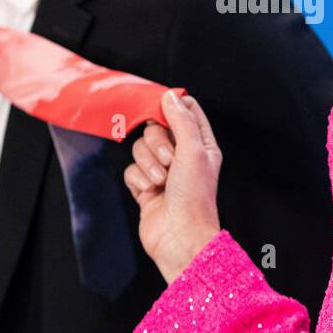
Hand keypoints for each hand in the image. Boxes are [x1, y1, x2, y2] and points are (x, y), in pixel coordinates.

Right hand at [123, 90, 221, 283]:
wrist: (180, 237)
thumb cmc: (194, 196)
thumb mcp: (193, 150)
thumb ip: (181, 119)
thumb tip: (169, 95)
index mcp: (201, 145)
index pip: (187, 111)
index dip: (172, 107)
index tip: (162, 111)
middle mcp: (182, 157)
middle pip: (156, 128)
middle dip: (158, 143)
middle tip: (170, 160)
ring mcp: (162, 172)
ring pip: (140, 148)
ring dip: (148, 164)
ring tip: (161, 181)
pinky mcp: (144, 188)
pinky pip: (131, 169)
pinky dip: (138, 179)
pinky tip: (150, 192)